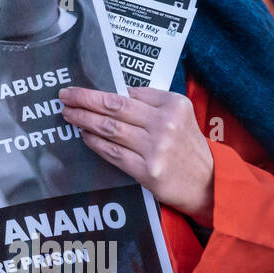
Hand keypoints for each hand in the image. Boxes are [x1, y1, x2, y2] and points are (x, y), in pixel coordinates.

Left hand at [59, 86, 215, 225]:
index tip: (80, 89)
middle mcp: (165, 124)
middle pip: (114, 107)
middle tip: (64, 95)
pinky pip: (113, 153)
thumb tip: (111, 93)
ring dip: (84, 120)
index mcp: (173, 105)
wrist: (209, 184)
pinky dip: (95, 143)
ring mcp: (156, 149)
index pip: (128, 93)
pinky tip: (84, 136)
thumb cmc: (187, 146)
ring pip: (110, 129)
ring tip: (69, 114)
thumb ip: (150, 103)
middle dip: (84, 100)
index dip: (99, 90)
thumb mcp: (178, 117)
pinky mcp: (148, 171)